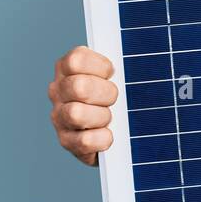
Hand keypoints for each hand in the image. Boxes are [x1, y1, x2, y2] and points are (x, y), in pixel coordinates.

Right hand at [48, 45, 117, 165]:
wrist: (118, 128)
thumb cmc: (118, 92)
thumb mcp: (118, 72)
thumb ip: (121, 64)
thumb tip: (142, 64)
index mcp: (68, 67)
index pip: (76, 60)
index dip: (101, 67)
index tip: (112, 73)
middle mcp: (58, 90)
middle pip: (79, 87)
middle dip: (106, 94)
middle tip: (115, 98)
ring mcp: (59, 116)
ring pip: (77, 114)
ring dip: (102, 117)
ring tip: (110, 117)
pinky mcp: (66, 141)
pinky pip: (85, 141)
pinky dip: (102, 139)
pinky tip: (108, 135)